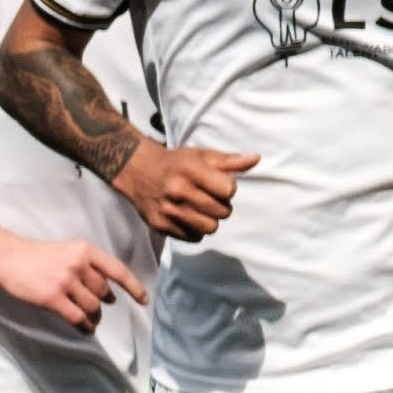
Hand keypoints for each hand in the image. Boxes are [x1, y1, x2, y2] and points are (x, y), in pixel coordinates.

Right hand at [0, 233, 139, 330]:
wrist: (8, 257)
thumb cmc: (40, 256)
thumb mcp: (70, 251)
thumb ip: (90, 266)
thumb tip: (109, 292)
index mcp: (87, 251)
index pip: (118, 271)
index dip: (134, 287)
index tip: (144, 300)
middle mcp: (79, 264)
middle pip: (104, 293)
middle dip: (102, 303)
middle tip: (96, 308)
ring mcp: (65, 281)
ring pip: (92, 307)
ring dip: (94, 317)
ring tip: (90, 320)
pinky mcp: (52, 297)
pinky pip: (77, 317)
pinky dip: (84, 326)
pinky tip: (84, 329)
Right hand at [118, 142, 254, 243]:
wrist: (137, 171)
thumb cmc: (176, 163)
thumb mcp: (201, 155)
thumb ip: (229, 160)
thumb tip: (255, 159)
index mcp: (189, 170)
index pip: (228, 190)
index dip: (228, 188)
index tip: (218, 184)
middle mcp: (176, 190)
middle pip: (222, 212)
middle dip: (221, 206)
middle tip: (208, 197)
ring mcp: (167, 210)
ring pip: (209, 228)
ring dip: (209, 220)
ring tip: (199, 208)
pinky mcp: (159, 225)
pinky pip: (193, 237)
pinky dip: (194, 229)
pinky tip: (186, 216)